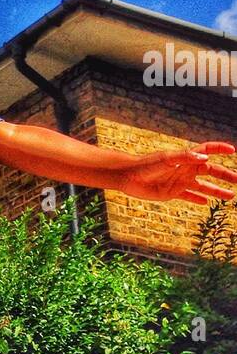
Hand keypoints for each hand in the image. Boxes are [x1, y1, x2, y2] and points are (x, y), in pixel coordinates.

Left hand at [110, 141, 236, 204]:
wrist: (127, 177)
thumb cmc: (146, 165)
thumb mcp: (166, 159)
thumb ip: (185, 157)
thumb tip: (206, 159)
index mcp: (185, 158)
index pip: (206, 150)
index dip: (219, 149)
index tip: (233, 151)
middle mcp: (185, 169)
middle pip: (210, 171)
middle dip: (225, 175)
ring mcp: (179, 182)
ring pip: (203, 186)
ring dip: (216, 191)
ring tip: (231, 196)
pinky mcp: (171, 193)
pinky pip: (188, 196)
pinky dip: (197, 199)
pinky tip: (206, 203)